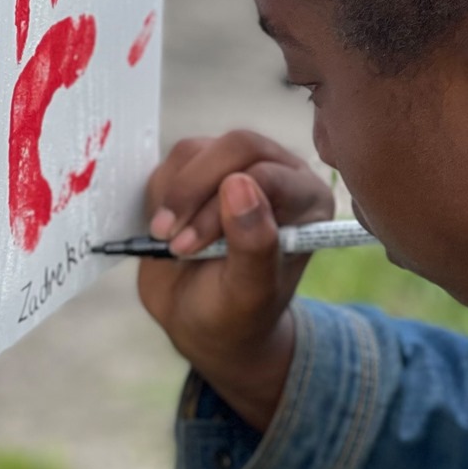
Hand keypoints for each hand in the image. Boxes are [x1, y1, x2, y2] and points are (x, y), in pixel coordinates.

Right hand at [136, 131, 334, 430]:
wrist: (201, 322)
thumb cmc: (235, 314)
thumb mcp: (248, 293)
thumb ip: (254, 244)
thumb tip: (240, 185)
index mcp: (307, 201)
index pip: (266, 173)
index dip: (221, 204)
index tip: (188, 245)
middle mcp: (278, 174)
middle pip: (235, 146)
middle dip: (193, 191)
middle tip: (169, 239)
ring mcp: (236, 167)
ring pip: (197, 151)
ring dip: (173, 198)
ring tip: (168, 243)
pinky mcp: (200, 169)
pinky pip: (173, 161)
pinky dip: (160, 195)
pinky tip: (166, 231)